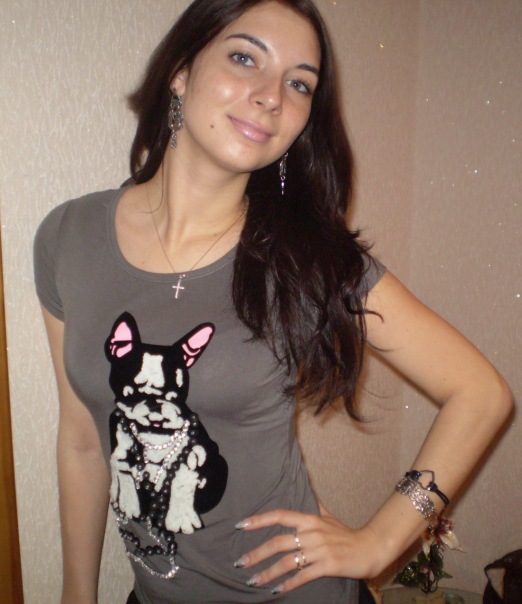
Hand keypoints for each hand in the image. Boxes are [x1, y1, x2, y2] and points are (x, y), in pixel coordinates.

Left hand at [234, 503, 382, 593]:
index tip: (242, 524)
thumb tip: (306, 489)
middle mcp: (312, 533)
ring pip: (287, 561)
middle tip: (240, 562)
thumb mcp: (329, 516)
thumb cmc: (347, 533)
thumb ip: (315, 506)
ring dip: (267, 572)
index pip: (280, 515)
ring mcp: (319, 550)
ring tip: (252, 581)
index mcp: (310, 519)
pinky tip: (276, 590)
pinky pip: (302, 576)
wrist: (370, 547)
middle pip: (278, 542)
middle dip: (256, 553)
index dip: (260, 519)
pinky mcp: (327, 566)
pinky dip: (288, 583)